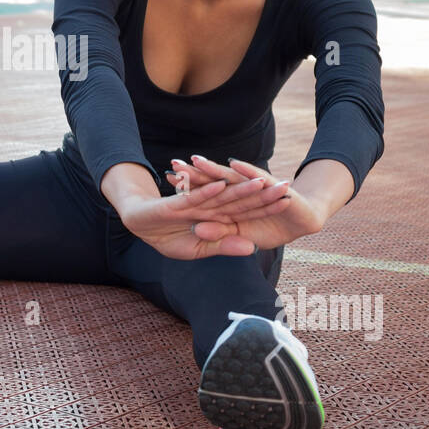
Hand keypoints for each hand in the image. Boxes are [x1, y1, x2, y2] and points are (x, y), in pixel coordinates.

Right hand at [115, 172, 277, 259]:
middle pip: (239, 199)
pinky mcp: (176, 203)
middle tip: (286, 186)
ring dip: (240, 188)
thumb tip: (252, 248)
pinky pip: (193, 198)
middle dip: (262, 193)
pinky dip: (206, 192)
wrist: (139, 224)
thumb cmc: (167, 237)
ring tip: (261, 180)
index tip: (289, 202)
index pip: (246, 211)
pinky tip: (221, 185)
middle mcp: (209, 206)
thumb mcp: (199, 248)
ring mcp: (193, 203)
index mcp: (217, 216)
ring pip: (221, 195)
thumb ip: (224, 245)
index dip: (266, 206)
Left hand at [169, 154, 326, 250]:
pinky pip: (258, 178)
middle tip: (173, 163)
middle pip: (214, 181)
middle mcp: (241, 192)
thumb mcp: (241, 234)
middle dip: (195, 172)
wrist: (305, 220)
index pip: (207, 192)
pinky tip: (233, 165)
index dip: (188, 185)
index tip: (168, 177)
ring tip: (196, 160)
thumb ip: (221, 233)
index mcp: (231, 203)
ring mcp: (256, 188)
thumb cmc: (271, 228)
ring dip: (215, 169)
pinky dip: (246, 172)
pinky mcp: (273, 187)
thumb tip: (197, 230)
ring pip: (232, 178)